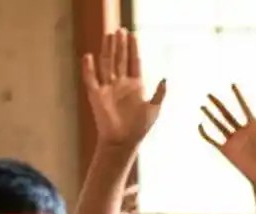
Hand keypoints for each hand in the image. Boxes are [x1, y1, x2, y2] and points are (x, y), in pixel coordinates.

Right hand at [80, 29, 165, 147]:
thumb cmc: (139, 128)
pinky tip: (89, 56)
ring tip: (108, 35)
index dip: (133, 49)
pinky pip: (91, 79)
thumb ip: (160, 93)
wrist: (123, 142)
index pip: (133, 62)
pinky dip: (89, 68)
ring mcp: (108, 88)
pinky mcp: (96, 95)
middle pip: (120, 59)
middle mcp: (121, 84)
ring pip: (106, 64)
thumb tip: (166, 79)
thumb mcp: (154, 109)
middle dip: (120, 45)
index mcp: (135, 86)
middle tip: (120, 30)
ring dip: (107, 50)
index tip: (133, 35)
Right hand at [199, 85, 255, 186]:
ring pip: (220, 125)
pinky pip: (214, 140)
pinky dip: (206, 133)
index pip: (244, 107)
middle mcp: (242, 132)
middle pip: (228, 114)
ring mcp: (234, 141)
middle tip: (210, 94)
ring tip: (203, 106)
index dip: (238, 96)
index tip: (232, 85)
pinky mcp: (228, 151)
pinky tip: (200, 125)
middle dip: (219, 104)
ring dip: (211, 116)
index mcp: (255, 127)